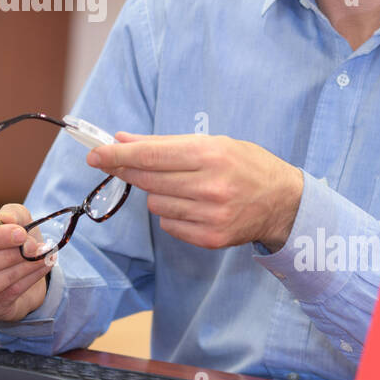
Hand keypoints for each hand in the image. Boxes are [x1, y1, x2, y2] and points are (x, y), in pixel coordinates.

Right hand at [0, 204, 55, 321]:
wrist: (21, 270)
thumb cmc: (10, 241)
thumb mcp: (14, 220)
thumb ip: (11, 215)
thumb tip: (6, 219)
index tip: (20, 233)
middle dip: (6, 256)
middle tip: (33, 247)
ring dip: (19, 270)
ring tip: (41, 257)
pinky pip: (4, 297)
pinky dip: (27, 281)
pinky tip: (42, 268)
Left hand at [87, 133, 303, 251]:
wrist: (283, 201)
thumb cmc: (244, 164)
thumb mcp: (211, 143)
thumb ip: (163, 144)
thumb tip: (121, 140)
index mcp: (210, 155)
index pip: (150, 156)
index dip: (118, 156)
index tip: (95, 154)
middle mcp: (210, 186)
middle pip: (148, 180)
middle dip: (126, 170)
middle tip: (113, 163)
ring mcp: (211, 215)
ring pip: (156, 204)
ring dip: (157, 193)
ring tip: (181, 186)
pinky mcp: (211, 238)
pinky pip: (169, 225)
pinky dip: (171, 215)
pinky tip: (191, 205)